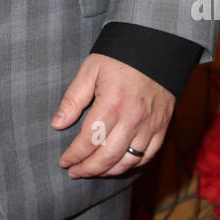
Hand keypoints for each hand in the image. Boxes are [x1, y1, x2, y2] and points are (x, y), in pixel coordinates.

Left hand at [50, 54, 174, 177]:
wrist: (156, 47)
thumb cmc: (119, 57)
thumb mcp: (91, 70)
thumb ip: (73, 99)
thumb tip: (56, 124)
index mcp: (111, 103)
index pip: (89, 140)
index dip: (74, 155)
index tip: (64, 161)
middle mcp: (132, 118)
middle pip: (107, 157)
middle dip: (87, 169)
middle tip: (74, 172)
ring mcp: (150, 125)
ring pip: (128, 161)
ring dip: (108, 171)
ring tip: (93, 171)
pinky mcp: (162, 127)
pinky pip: (147, 156)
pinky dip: (131, 165)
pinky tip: (118, 165)